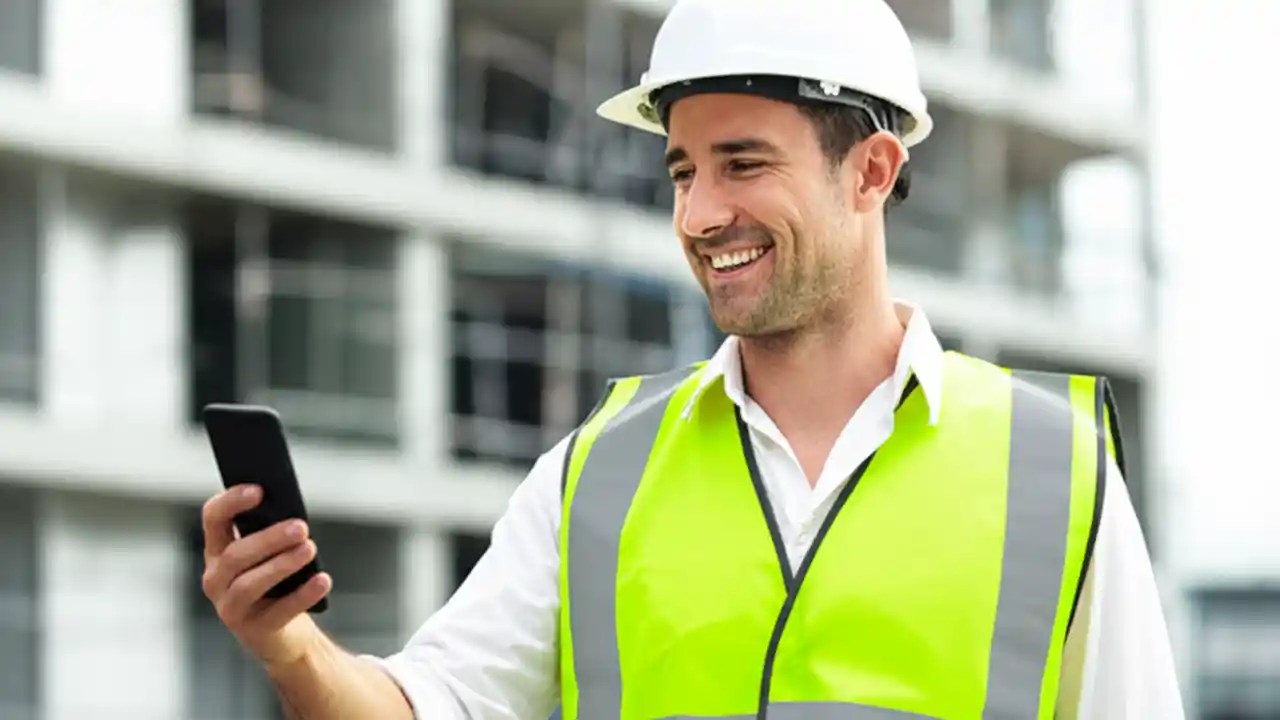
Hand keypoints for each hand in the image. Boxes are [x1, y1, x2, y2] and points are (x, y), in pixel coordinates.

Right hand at [201, 485, 332, 667]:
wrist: (283, 634)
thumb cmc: (278, 582)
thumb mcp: (270, 554)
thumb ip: (271, 532)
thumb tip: (293, 513)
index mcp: (217, 551)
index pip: (213, 519)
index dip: (231, 502)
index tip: (260, 490)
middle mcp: (216, 578)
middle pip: (235, 554)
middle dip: (269, 538)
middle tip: (301, 527)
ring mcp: (230, 607)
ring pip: (250, 584)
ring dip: (282, 564)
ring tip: (310, 549)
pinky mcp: (254, 630)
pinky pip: (279, 611)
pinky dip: (303, 595)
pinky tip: (323, 580)